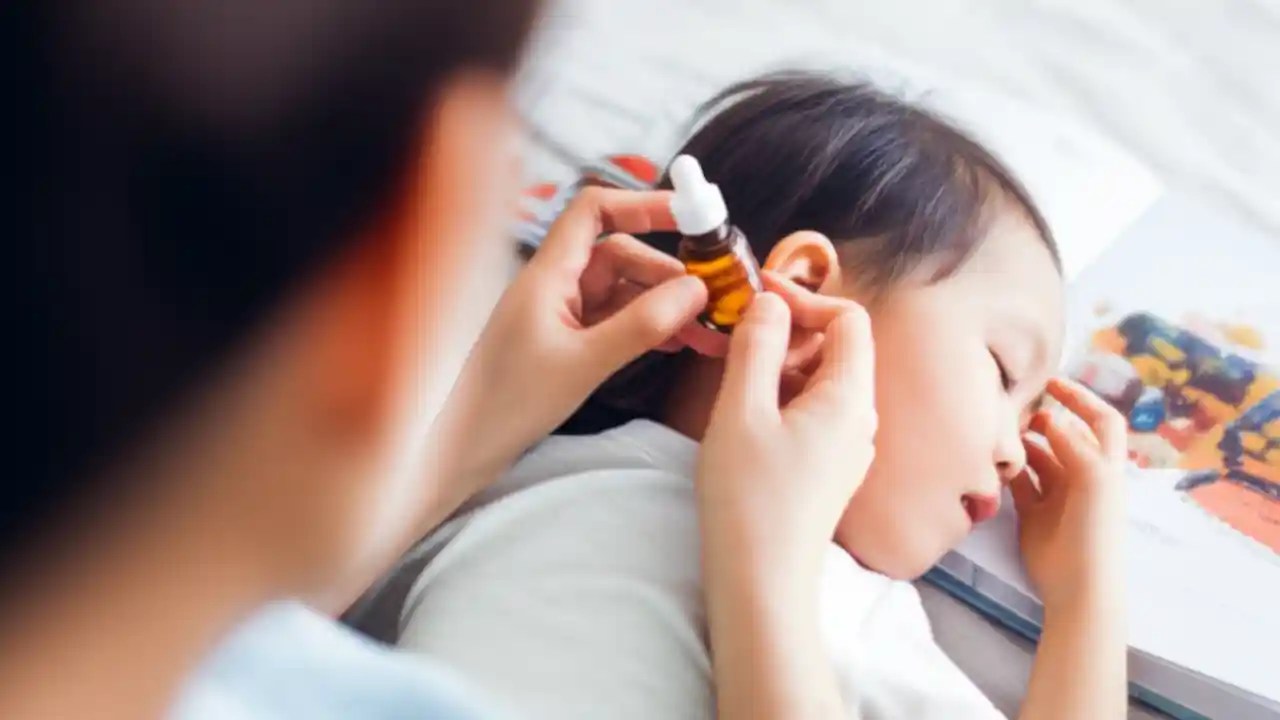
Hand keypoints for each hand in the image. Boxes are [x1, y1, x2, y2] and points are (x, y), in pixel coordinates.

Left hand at [436, 187, 706, 482]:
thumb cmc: (507, 404)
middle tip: (712, 298)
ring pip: (622, 290)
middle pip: (620, 254)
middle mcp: (554, 285)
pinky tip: (675, 343)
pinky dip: (646, 326)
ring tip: (704, 330)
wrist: (464, 449)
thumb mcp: (584, 364)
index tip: (688, 216)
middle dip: (667, 272)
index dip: (642, 204)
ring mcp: (560, 313)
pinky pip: (614, 319)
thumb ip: (641, 326)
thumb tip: (694, 290)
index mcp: (547, 275)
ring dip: (663, 304)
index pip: (593, 211)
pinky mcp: (565, 341)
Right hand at [697, 284, 875, 578]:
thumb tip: (769, 301)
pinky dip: (782, 398)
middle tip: (735, 336)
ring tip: (733, 375)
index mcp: (850, 397)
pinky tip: (746, 415)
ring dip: (780, 365)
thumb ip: (757, 346)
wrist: (761, 582)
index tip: (757, 298)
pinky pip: (814, 414)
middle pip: (837, 349)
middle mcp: (861, 419)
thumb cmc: (749, 497)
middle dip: (787, 332)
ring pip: (821, 382)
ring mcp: (849, 448)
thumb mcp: (741, 409)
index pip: (849, 318)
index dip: (805, 298)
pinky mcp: (830, 470)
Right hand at [1013, 378, 1127, 611]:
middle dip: (1045, 420)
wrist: (1079, 583)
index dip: (1082, 398)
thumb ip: (1073, 444)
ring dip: (1024, 445)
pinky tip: (996, 462)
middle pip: (1066, 436)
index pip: (1101, 421)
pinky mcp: (1033, 513)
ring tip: (1002, 435)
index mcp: (1106, 465)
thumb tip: (1052, 419)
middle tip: (1018, 411)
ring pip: (1039, 458)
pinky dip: (1009, 471)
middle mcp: (1084, 476)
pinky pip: (1020, 483)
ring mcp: (1058, 495)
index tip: (1052, 382)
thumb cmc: (1095, 528)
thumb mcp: (1094, 479)